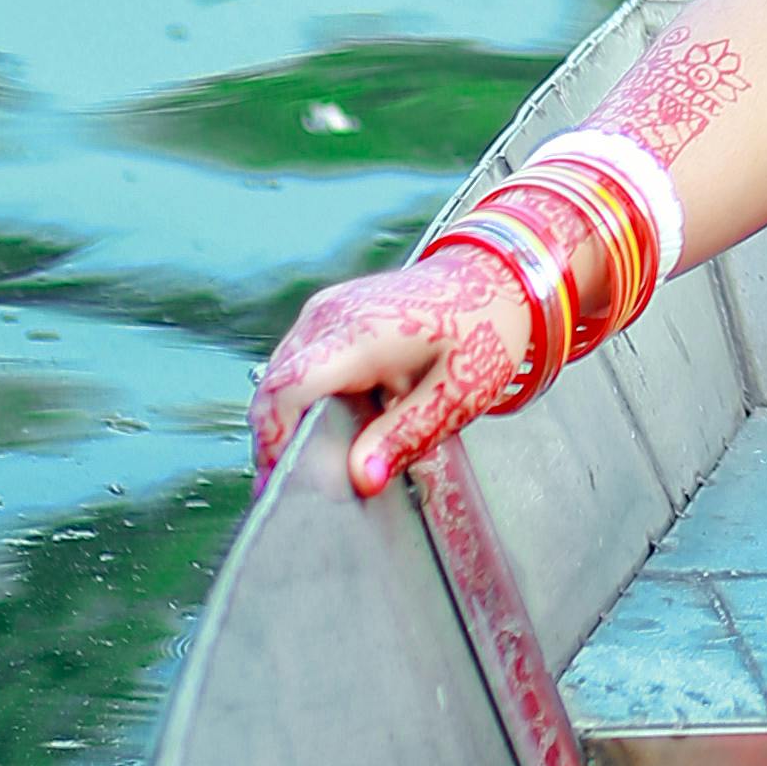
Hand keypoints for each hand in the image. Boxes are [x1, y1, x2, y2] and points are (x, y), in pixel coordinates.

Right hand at [249, 235, 539, 500]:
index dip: (275, 440)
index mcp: (361, 335)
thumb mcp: (459, 394)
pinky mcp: (326, 314)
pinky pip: (296, 364)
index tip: (282, 484)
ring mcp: (324, 310)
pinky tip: (330, 425)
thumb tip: (361, 478)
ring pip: (279, 377)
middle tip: (299, 488)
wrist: (492, 278)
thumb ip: (406, 436)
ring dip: (287, 421)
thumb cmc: (482, 332)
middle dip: (276, 440)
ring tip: (316, 460)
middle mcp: (330, 316)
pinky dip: (300, 399)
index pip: (288, 388)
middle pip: (274, 388)